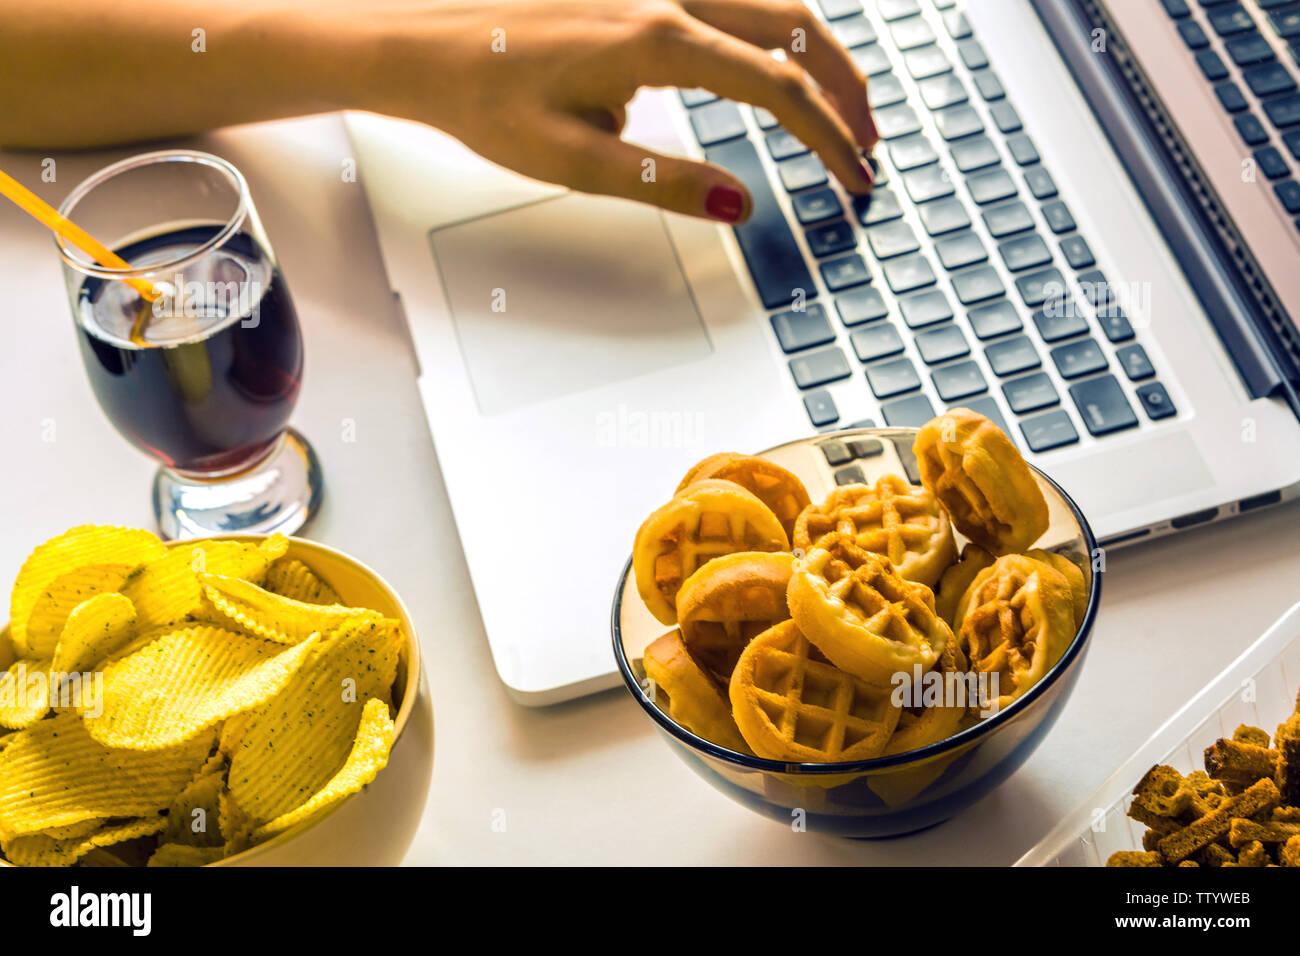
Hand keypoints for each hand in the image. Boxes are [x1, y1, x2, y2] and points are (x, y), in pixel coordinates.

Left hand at [345, 0, 877, 222]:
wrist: (420, 42)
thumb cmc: (483, 97)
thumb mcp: (573, 162)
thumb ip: (665, 181)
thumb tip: (740, 204)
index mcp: (657, 38)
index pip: (779, 87)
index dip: (829, 137)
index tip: (854, 178)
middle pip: (797, 29)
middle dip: (847, 91)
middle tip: (871, 146)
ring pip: (773, 3)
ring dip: (819, 56)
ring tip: (843, 110)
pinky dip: (776, 32)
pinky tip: (778, 66)